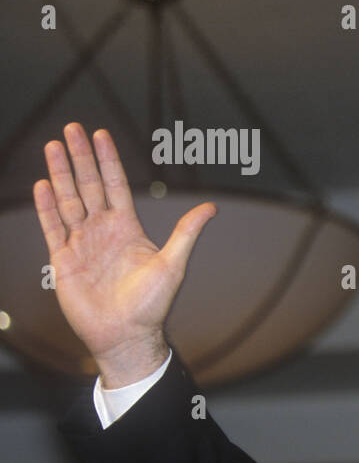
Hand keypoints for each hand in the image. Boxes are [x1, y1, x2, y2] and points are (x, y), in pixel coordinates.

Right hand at [32, 123, 215, 386]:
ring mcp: (82, 244)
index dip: (108, 160)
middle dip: (80, 157)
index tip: (101, 135)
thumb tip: (212, 208)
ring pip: (68, 200)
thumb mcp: (173, 264)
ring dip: (60, 173)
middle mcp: (103, 231)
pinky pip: (53, 227)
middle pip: (89, 185)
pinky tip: (42, 184)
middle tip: (71, 128)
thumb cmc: (151, 305)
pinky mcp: (64, 260)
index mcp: (128, 228)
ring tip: (53, 146)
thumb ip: (187, 233)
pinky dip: (47, 206)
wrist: (126, 335)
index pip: (115, 185)